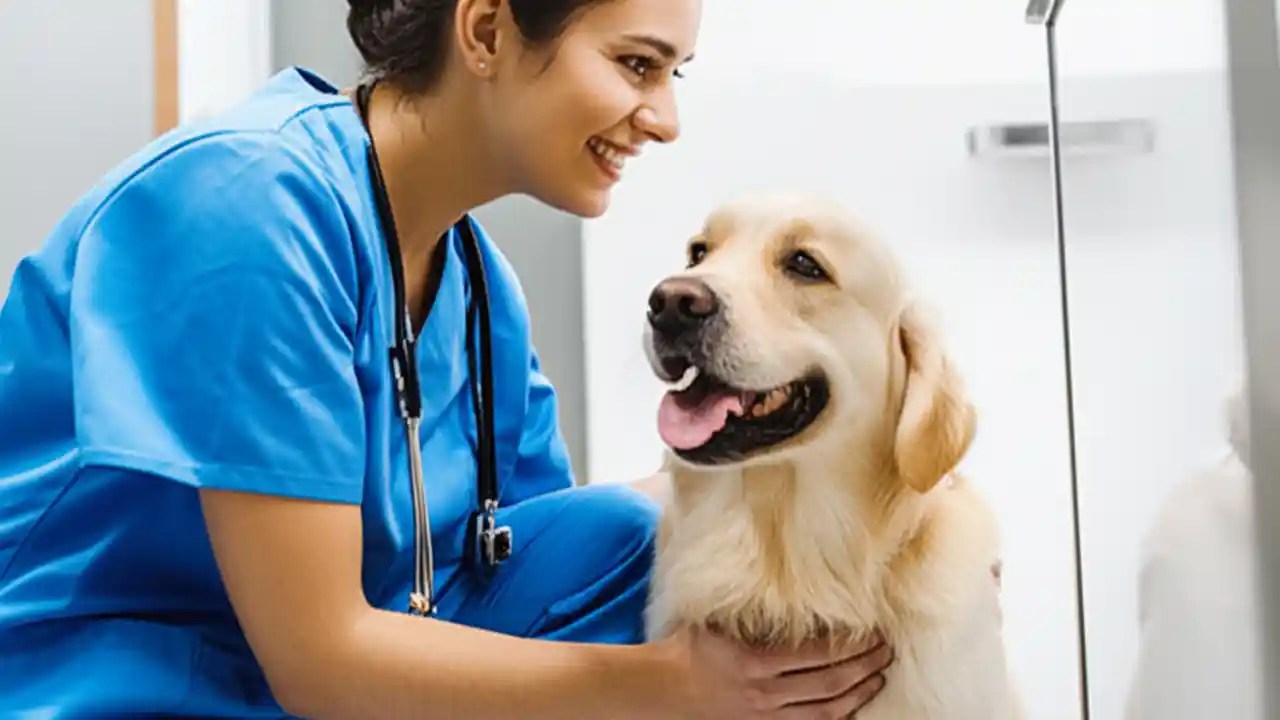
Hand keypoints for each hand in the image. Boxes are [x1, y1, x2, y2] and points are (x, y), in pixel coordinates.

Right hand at [670, 626, 893, 718]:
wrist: (666, 689)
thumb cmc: (692, 647)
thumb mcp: (719, 621)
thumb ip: (752, 610)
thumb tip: (786, 587)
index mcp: (756, 662)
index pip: (816, 654)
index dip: (849, 645)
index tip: (871, 632)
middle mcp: (765, 693)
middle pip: (829, 683)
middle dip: (863, 667)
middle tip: (886, 651)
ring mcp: (766, 716)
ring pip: (825, 710)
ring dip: (857, 694)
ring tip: (878, 677)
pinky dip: (836, 717)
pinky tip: (852, 705)